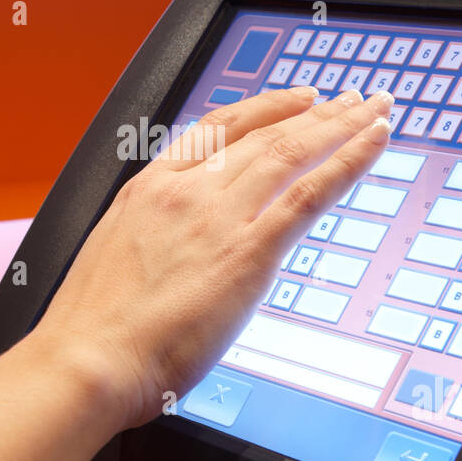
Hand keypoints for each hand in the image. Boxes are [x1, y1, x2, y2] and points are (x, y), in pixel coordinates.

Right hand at [32, 85, 394, 427]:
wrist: (87, 360)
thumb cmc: (92, 333)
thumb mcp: (114, 260)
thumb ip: (154, 244)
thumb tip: (179, 258)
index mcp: (148, 189)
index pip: (218, 130)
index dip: (265, 109)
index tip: (295, 100)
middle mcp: (186, 191)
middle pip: (265, 135)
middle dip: (315, 113)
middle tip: (351, 101)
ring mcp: (218, 216)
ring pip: (293, 151)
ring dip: (341, 126)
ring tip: (374, 111)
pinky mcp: (248, 251)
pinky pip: (310, 193)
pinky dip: (348, 161)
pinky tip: (373, 143)